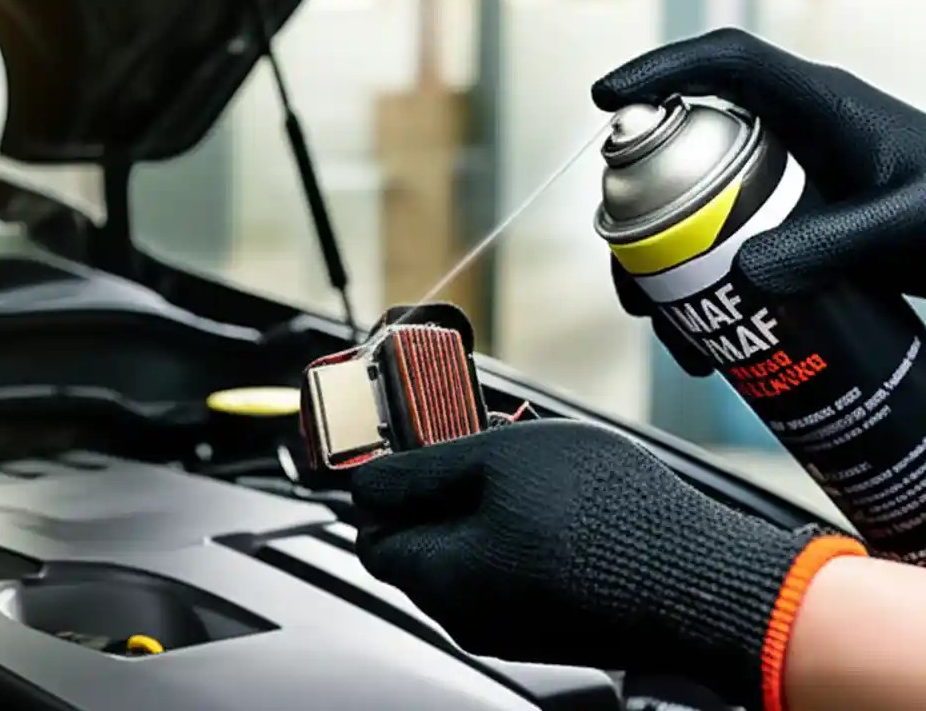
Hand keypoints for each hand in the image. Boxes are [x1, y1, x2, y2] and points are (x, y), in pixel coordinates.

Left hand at [350, 419, 865, 707]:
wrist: (701, 578)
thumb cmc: (605, 515)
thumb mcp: (496, 459)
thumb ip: (418, 470)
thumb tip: (366, 481)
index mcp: (441, 578)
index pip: (372, 533)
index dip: (388, 482)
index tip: (413, 445)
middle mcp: (466, 615)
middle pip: (421, 544)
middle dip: (441, 488)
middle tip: (477, 440)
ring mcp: (511, 627)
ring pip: (470, 554)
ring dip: (483, 503)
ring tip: (527, 459)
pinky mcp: (552, 625)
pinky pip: (511, 571)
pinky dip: (518, 530)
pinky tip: (557, 496)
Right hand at [594, 28, 925, 375]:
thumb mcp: (903, 226)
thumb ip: (830, 245)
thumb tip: (745, 276)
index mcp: (816, 106)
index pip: (725, 64)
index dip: (660, 71)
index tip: (607, 98)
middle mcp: (788, 136)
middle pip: (684, 156)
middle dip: (641, 220)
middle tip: (632, 279)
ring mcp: (784, 181)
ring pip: (693, 212)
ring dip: (665, 274)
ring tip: (673, 335)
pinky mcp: (786, 223)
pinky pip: (721, 244)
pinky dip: (701, 290)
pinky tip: (708, 342)